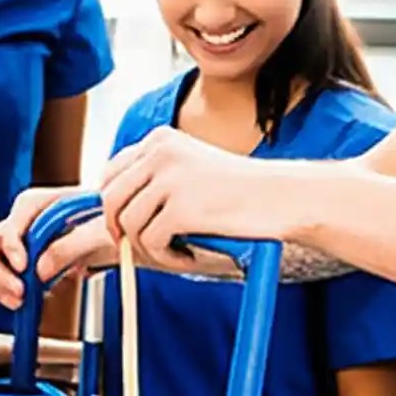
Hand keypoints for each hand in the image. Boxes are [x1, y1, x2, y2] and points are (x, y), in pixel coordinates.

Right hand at [0, 186, 116, 308]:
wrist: (107, 231)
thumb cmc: (102, 221)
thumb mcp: (92, 230)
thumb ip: (65, 248)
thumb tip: (39, 271)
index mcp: (34, 203)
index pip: (11, 225)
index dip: (12, 247)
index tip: (24, 268)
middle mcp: (20, 220)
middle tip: (19, 291)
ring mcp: (16, 240)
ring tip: (20, 301)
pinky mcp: (18, 260)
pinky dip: (4, 292)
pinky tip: (24, 301)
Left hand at [101, 126, 308, 272]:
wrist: (283, 196)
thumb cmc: (243, 189)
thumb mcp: (192, 168)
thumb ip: (155, 179)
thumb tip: (114, 212)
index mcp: (161, 138)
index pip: (112, 172)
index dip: (113, 204)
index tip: (124, 226)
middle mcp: (160, 151)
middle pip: (111, 199)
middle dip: (121, 229)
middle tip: (143, 247)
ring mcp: (170, 178)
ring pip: (128, 224)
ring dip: (148, 247)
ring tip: (177, 250)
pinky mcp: (181, 208)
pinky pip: (151, 243)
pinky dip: (167, 257)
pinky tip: (190, 255)